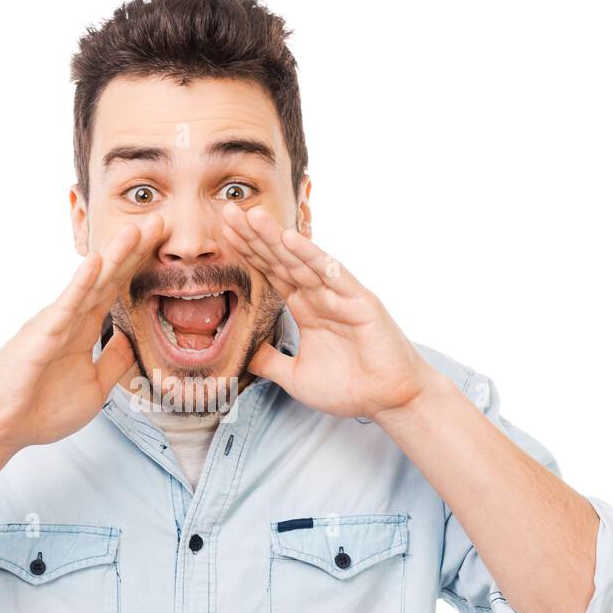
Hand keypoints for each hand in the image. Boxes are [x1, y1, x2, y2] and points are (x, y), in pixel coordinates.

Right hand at [0, 215, 163, 453]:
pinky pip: (65, 307)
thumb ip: (113, 361)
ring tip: (135, 230)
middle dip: (133, 250)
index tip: (162, 242)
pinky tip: (96, 263)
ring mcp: (54, 324)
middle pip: (107, 278)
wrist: (1, 430)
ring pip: (89, 285)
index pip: (115, 290)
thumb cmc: (40, 411)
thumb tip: (132, 337)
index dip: (138, 266)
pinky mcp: (40, 337)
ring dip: (113, 257)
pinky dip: (81, 284)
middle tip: (159, 221)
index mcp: (82, 330)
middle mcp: (69, 320)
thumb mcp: (93, 388)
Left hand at [220, 202, 438, 419]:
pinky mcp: (359, 301)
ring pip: (302, 261)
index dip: (248, 253)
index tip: (223, 234)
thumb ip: (270, 362)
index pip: (272, 273)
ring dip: (276, 238)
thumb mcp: (296, 377)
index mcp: (306, 308)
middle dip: (254, 237)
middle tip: (227, 212)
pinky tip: (290, 239)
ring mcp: (339, 295)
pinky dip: (311, 256)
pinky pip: (332, 274)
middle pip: (281, 260)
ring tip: (252, 216)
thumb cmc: (349, 388)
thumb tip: (243, 356)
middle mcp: (320, 295)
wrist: (389, 400)